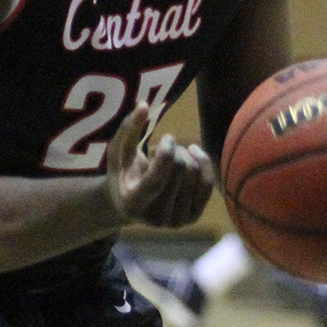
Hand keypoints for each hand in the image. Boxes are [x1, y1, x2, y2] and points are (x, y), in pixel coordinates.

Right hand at [107, 102, 215, 228]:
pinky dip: (202, 162)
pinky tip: (193, 151)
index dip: (166, 154)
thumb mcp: (119, 151)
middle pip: (179, 172)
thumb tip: (143, 104)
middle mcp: (155, 218)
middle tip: (164, 145)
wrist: (131, 203)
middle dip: (175, 150)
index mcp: (133, 204)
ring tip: (172, 154)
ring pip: (194, 174)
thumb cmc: (123, 172)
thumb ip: (129, 129)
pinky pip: (207, 183)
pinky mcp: (192, 217)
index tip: (167, 137)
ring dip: (185, 154)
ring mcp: (176, 221)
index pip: (157, 180)